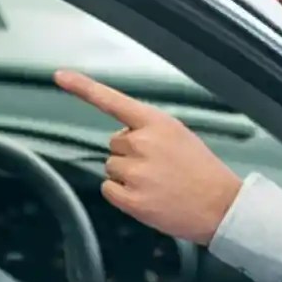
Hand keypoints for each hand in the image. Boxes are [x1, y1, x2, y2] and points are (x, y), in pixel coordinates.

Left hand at [53, 70, 242, 244]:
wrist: (221, 206)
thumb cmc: (201, 170)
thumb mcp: (179, 135)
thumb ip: (148, 130)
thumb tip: (122, 138)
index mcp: (156, 122)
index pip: (113, 100)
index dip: (83, 87)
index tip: (59, 75)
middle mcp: (142, 143)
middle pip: (114, 144)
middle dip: (130, 154)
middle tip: (158, 167)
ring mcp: (135, 172)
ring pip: (111, 167)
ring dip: (127, 176)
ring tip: (157, 183)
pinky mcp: (130, 199)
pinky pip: (108, 189)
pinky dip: (121, 195)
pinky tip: (146, 197)